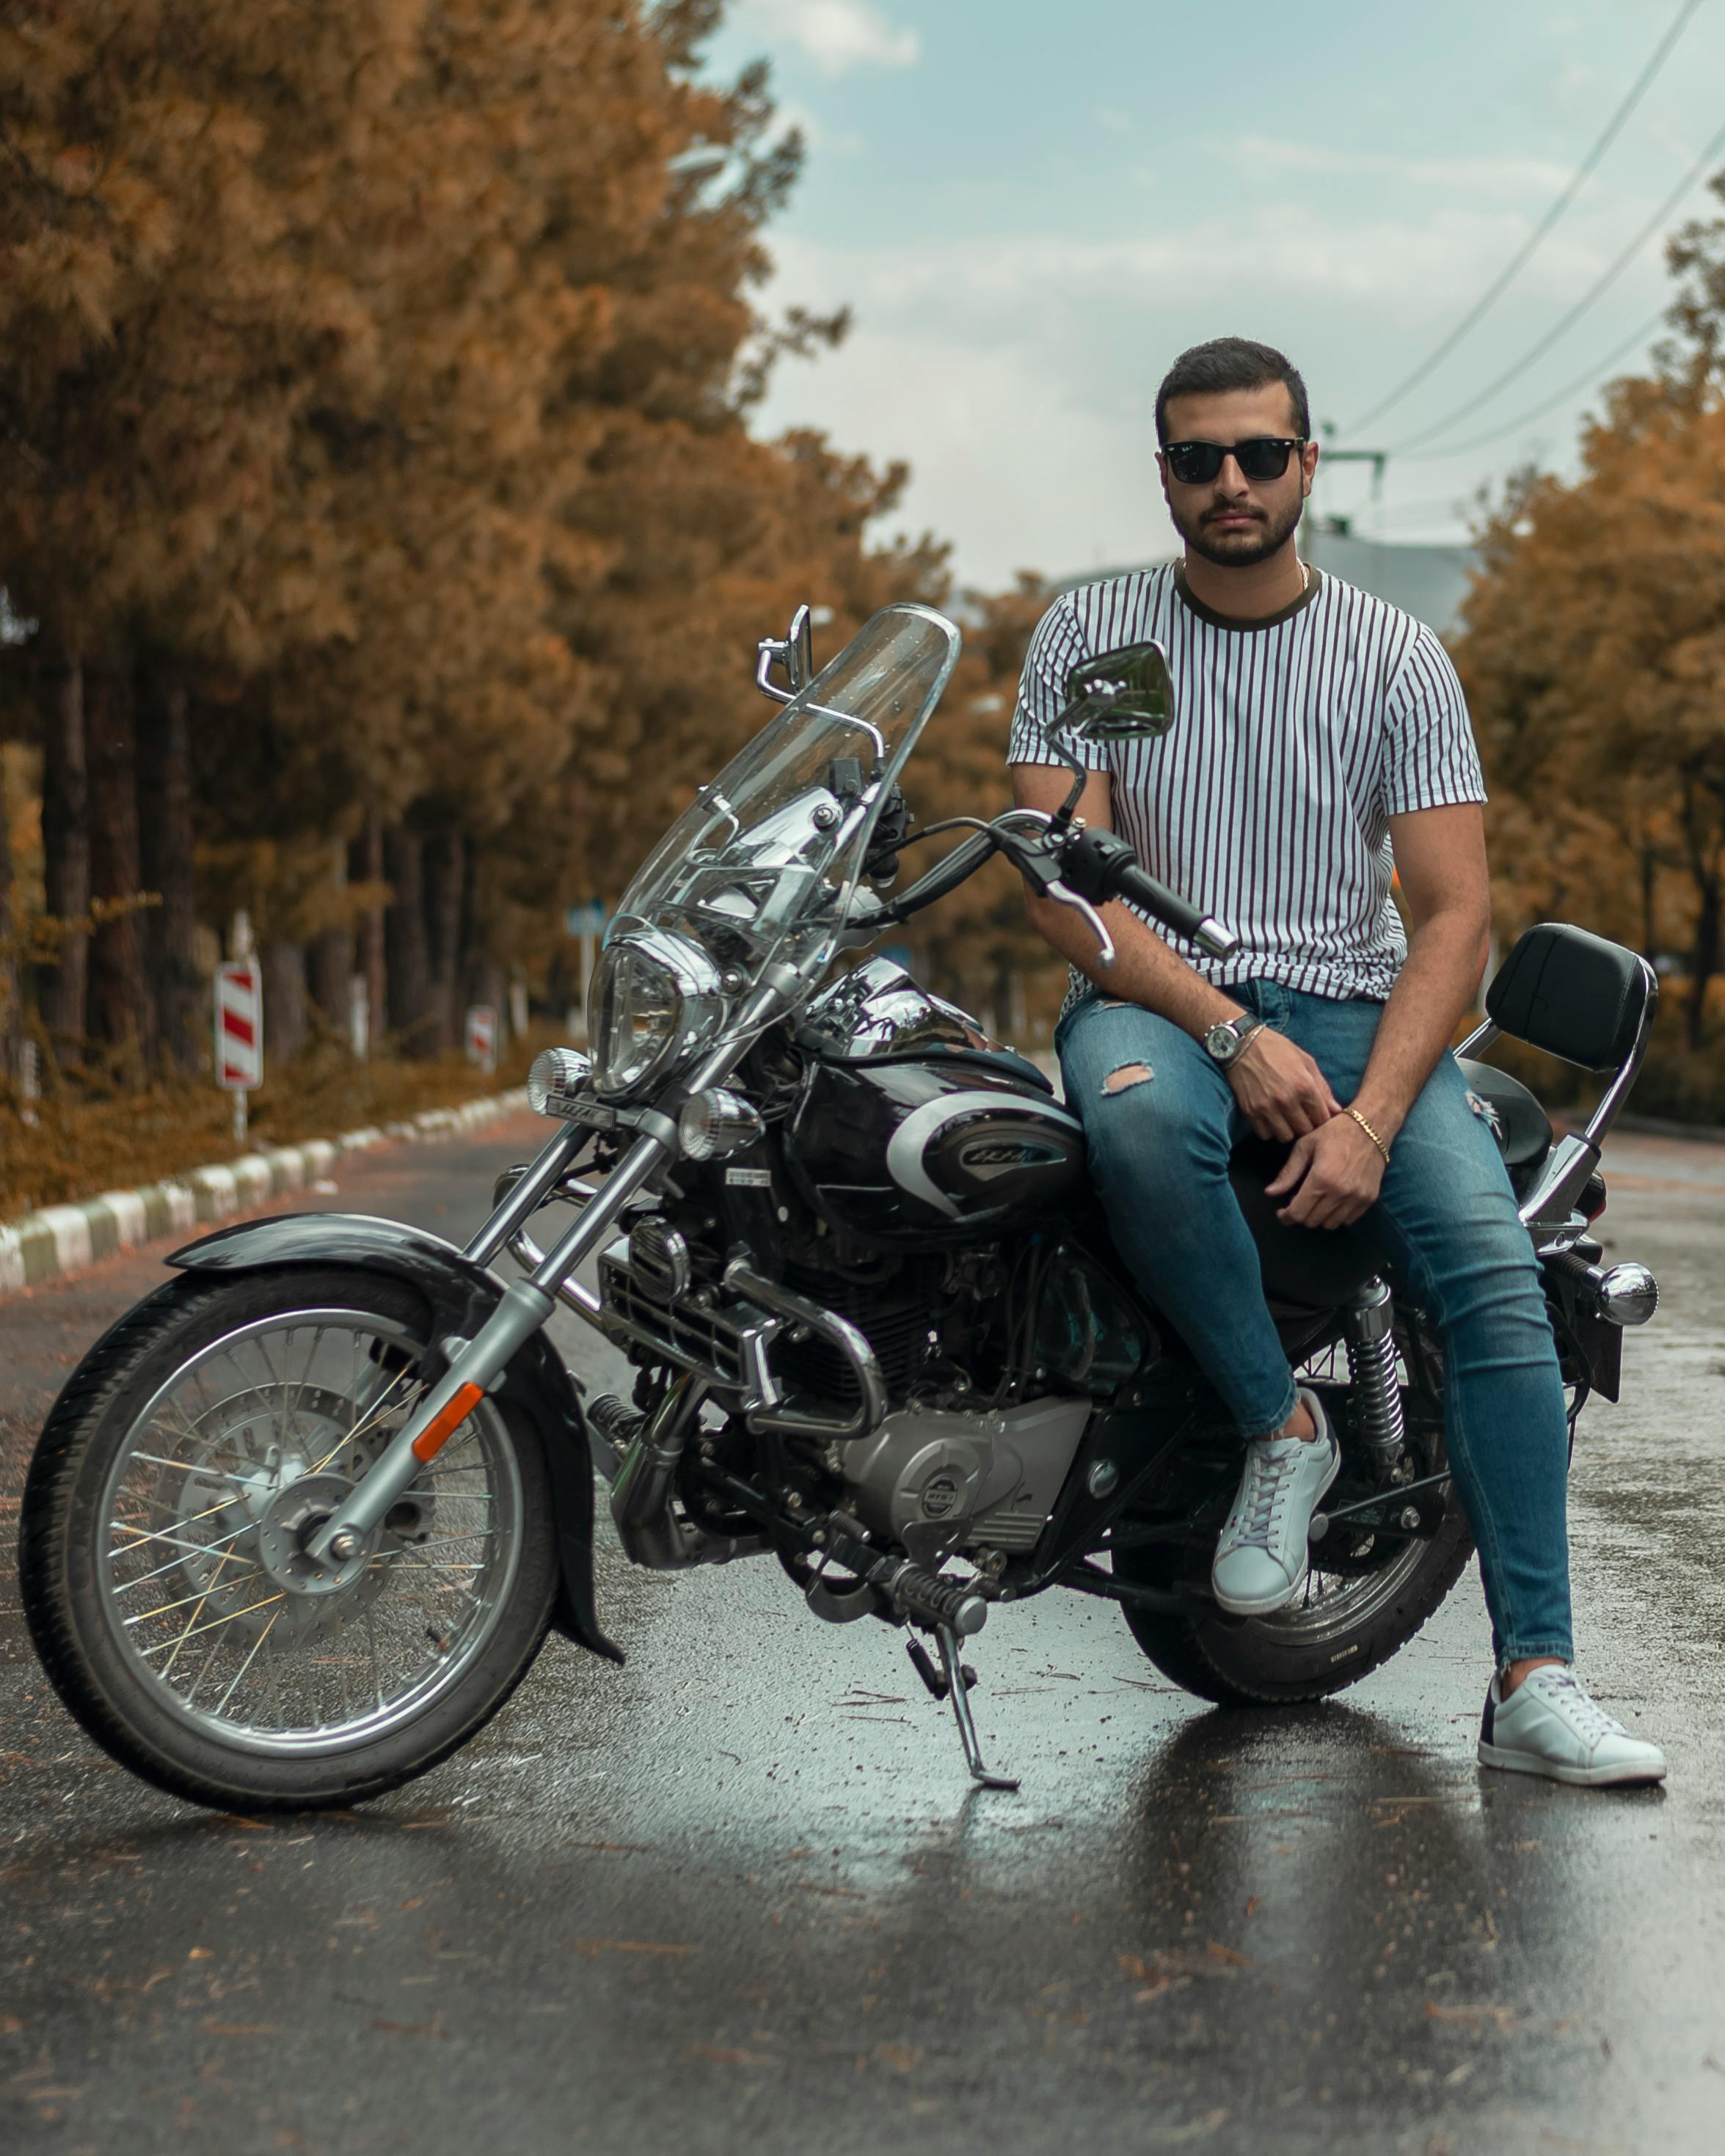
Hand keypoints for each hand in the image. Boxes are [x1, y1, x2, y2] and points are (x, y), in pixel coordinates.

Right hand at [1225, 1027, 1340, 1141]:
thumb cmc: (1277, 1049)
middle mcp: (1286, 1100)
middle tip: (1301, 1116)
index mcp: (1304, 1086)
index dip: (1321, 1117)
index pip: (1322, 1118)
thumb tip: (1337, 1110)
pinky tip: (1270, 1118)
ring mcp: (1267, 1108)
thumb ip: (1322, 1087)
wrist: (1241, 1044)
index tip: (1316, 1113)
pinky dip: (1269, 1129)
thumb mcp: (1306, 1061)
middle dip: (1306, 1125)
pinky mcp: (1250, 1112)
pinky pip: (1265, 1134)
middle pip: (1304, 1130)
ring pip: (1285, 1136)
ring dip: (1288, 1129)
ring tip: (1286, 1118)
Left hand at [1266, 1113, 1384, 1229]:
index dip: (1286, 1216)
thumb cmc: (1334, 1132)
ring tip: (1315, 1200)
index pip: (1298, 1213)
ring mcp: (1357, 1197)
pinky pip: (1348, 1220)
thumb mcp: (1305, 1147)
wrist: (1371, 1127)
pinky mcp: (1369, 1198)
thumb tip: (1270, 1193)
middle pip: (1312, 1221)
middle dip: (1300, 1215)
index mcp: (1321, 1179)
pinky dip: (1337, 1215)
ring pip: (1330, 1224)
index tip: (1282, 1212)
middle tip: (1297, 1201)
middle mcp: (1340, 1193)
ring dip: (1318, 1216)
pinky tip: (1332, 1201)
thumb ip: (1288, 1173)